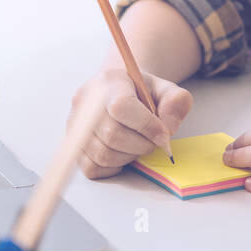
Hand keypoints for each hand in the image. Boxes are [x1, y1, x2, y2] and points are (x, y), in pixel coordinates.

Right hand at [69, 67, 192, 179]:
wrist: (118, 91)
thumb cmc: (141, 93)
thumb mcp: (165, 89)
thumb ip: (176, 102)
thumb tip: (168, 128)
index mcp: (109, 82)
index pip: (121, 107)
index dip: (146, 126)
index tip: (163, 135)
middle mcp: (85, 102)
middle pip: (112, 135)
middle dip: (141, 145)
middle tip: (152, 141)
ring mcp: (75, 124)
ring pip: (102, 154)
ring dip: (128, 157)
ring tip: (137, 145)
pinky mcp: (74, 144)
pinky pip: (92, 167)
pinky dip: (113, 166)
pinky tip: (122, 152)